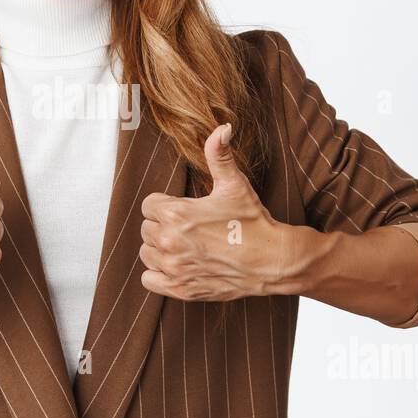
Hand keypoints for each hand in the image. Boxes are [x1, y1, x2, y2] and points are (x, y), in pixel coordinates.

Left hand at [139, 122, 291, 301]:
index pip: (148, 205)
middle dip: (163, 226)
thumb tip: (222, 128)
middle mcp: (169, 241)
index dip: (165, 205)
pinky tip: (177, 266)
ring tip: (183, 246)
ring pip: (146, 253)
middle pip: (146, 229)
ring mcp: (173, 267)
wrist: (271, 261)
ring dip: (159, 249)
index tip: (182, 209)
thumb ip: (219, 154)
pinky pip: (149, 280)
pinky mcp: (179, 289)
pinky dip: (158, 274)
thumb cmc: (252, 222)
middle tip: (187, 228)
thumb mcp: (234, 185)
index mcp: (176, 214)